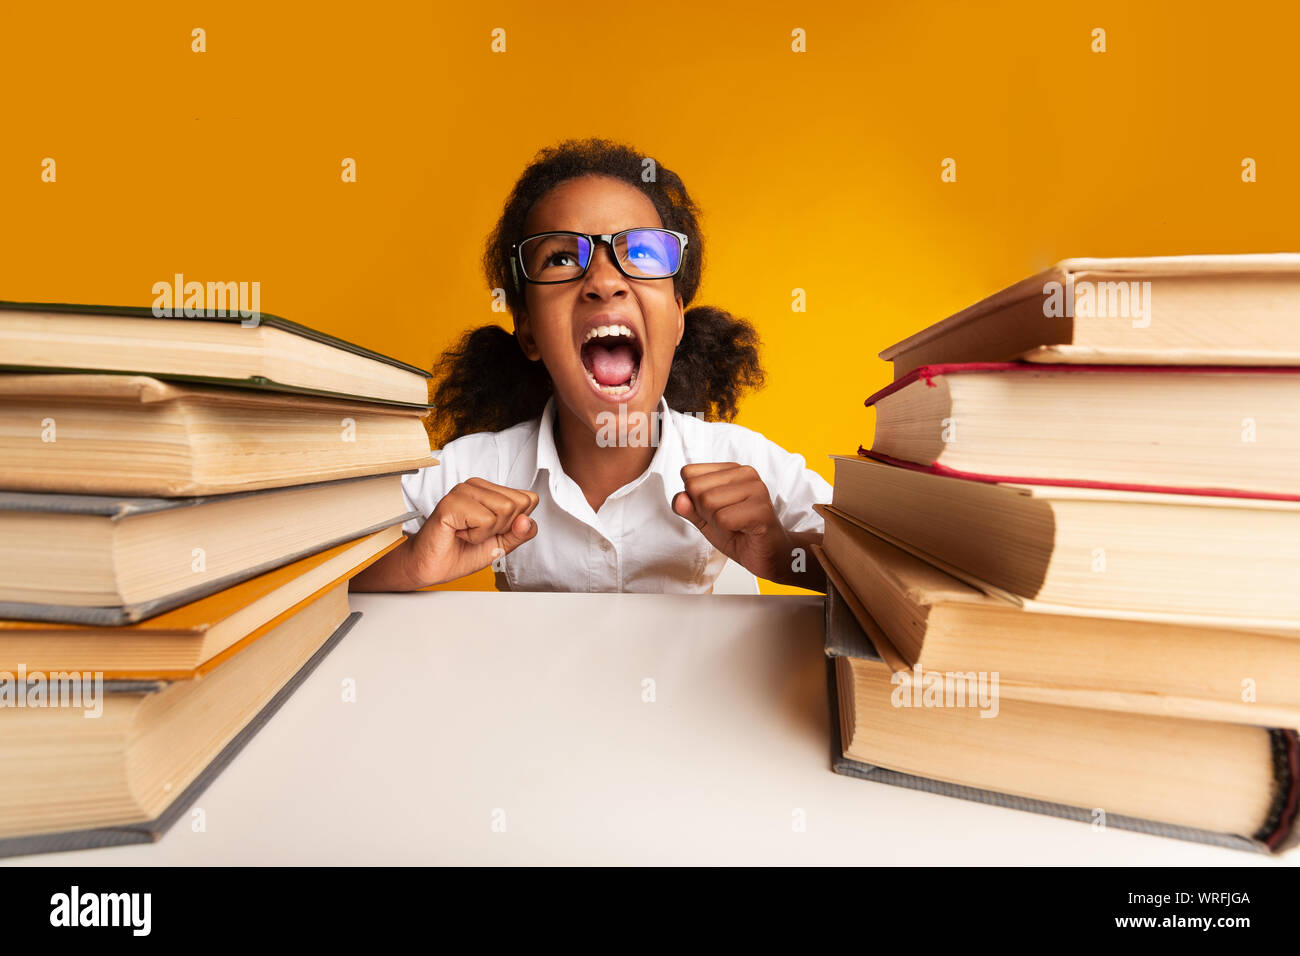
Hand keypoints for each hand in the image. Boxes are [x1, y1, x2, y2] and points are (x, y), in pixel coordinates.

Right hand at [352, 477, 538, 590]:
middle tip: (477, 533)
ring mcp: (463, 491)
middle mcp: (477, 486)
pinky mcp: (452, 502)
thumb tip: (528, 520)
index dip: (515, 523)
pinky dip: (475, 536)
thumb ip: (519, 533)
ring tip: (467, 533)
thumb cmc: (461, 552)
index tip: (492, 532)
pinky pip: (485, 520)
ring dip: (487, 532)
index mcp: (491, 491)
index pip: (529, 499)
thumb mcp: (501, 545)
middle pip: (518, 504)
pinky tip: (459, 534)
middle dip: (502, 528)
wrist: (432, 567)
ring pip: (504, 510)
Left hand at [672, 462, 805, 586]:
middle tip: (726, 522)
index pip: (689, 473)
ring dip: (716, 523)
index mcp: (731, 470)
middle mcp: (746, 473)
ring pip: (708, 503)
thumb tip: (679, 498)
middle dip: (704, 513)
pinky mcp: (761, 510)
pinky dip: (727, 531)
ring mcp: (756, 489)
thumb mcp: (706, 521)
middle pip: (696, 488)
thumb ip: (690, 508)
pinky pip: (723, 519)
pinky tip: (743, 531)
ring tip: (735, 526)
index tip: (714, 511)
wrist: (770, 556)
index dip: (694, 499)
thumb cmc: (740, 534)